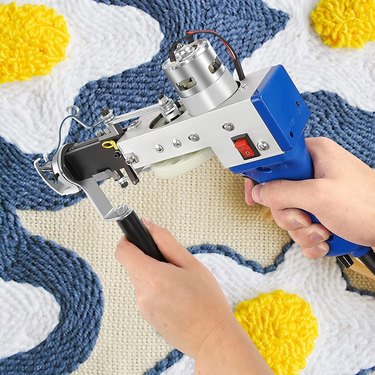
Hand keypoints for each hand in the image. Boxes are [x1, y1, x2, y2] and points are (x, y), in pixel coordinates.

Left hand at [115, 220, 270, 373]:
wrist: (213, 339)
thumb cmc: (207, 301)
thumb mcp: (191, 263)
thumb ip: (166, 241)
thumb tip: (147, 225)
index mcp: (152, 277)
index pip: (123, 251)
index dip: (129, 240)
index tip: (140, 237)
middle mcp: (142, 294)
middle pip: (133, 264)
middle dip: (148, 258)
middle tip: (173, 264)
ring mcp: (142, 308)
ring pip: (140, 279)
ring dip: (153, 275)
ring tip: (179, 283)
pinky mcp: (146, 318)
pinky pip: (145, 294)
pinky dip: (156, 289)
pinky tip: (177, 296)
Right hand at [245, 137, 374, 258]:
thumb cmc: (368, 206)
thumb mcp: (319, 195)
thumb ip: (282, 191)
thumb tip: (259, 191)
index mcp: (314, 156)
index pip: (275, 162)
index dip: (261, 179)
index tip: (255, 196)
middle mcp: (315, 175)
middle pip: (279, 196)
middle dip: (290, 215)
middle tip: (306, 216)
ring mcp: (318, 197)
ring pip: (289, 217)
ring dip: (304, 231)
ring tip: (324, 229)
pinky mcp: (322, 215)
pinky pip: (302, 230)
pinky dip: (312, 240)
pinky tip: (327, 238)